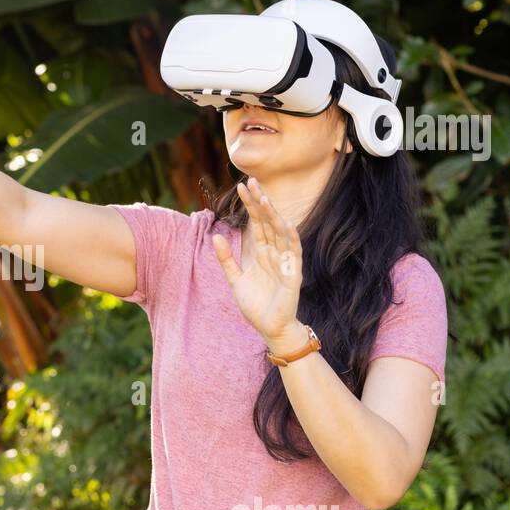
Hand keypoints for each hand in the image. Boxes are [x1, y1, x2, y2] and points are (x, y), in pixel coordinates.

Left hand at [210, 177, 307, 352]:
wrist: (269, 328)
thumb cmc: (256, 305)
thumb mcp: (235, 279)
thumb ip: (226, 259)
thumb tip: (215, 236)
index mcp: (261, 252)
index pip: (256, 223)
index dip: (249, 205)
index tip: (241, 186)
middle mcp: (274, 253)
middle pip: (267, 222)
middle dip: (260, 202)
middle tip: (251, 181)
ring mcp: (285, 262)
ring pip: (280, 232)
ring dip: (273, 215)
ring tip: (265, 198)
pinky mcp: (293, 274)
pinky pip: (293, 253)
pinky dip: (290, 239)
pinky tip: (285, 224)